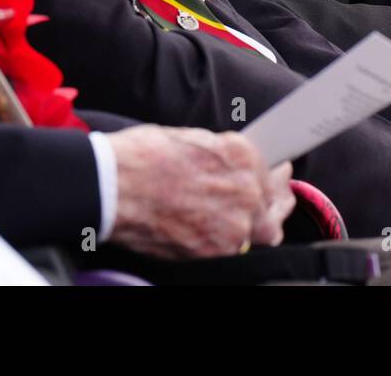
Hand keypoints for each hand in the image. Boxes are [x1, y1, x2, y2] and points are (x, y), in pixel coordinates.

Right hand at [105, 126, 294, 259]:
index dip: (275, 175)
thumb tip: (228, 166)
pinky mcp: (216, 250)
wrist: (113, 187)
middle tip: (274, 200)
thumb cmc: (142, 157)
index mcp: (241, 154)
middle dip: (274, 200)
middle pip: (275, 203)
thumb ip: (221, 156)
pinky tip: (220, 233)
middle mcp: (246, 189)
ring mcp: (235, 224)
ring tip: (246, 221)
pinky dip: (230, 242)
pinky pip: (237, 249)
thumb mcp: (191, 139)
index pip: (273, 169)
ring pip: (264, 231)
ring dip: (256, 224)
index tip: (277, 178)